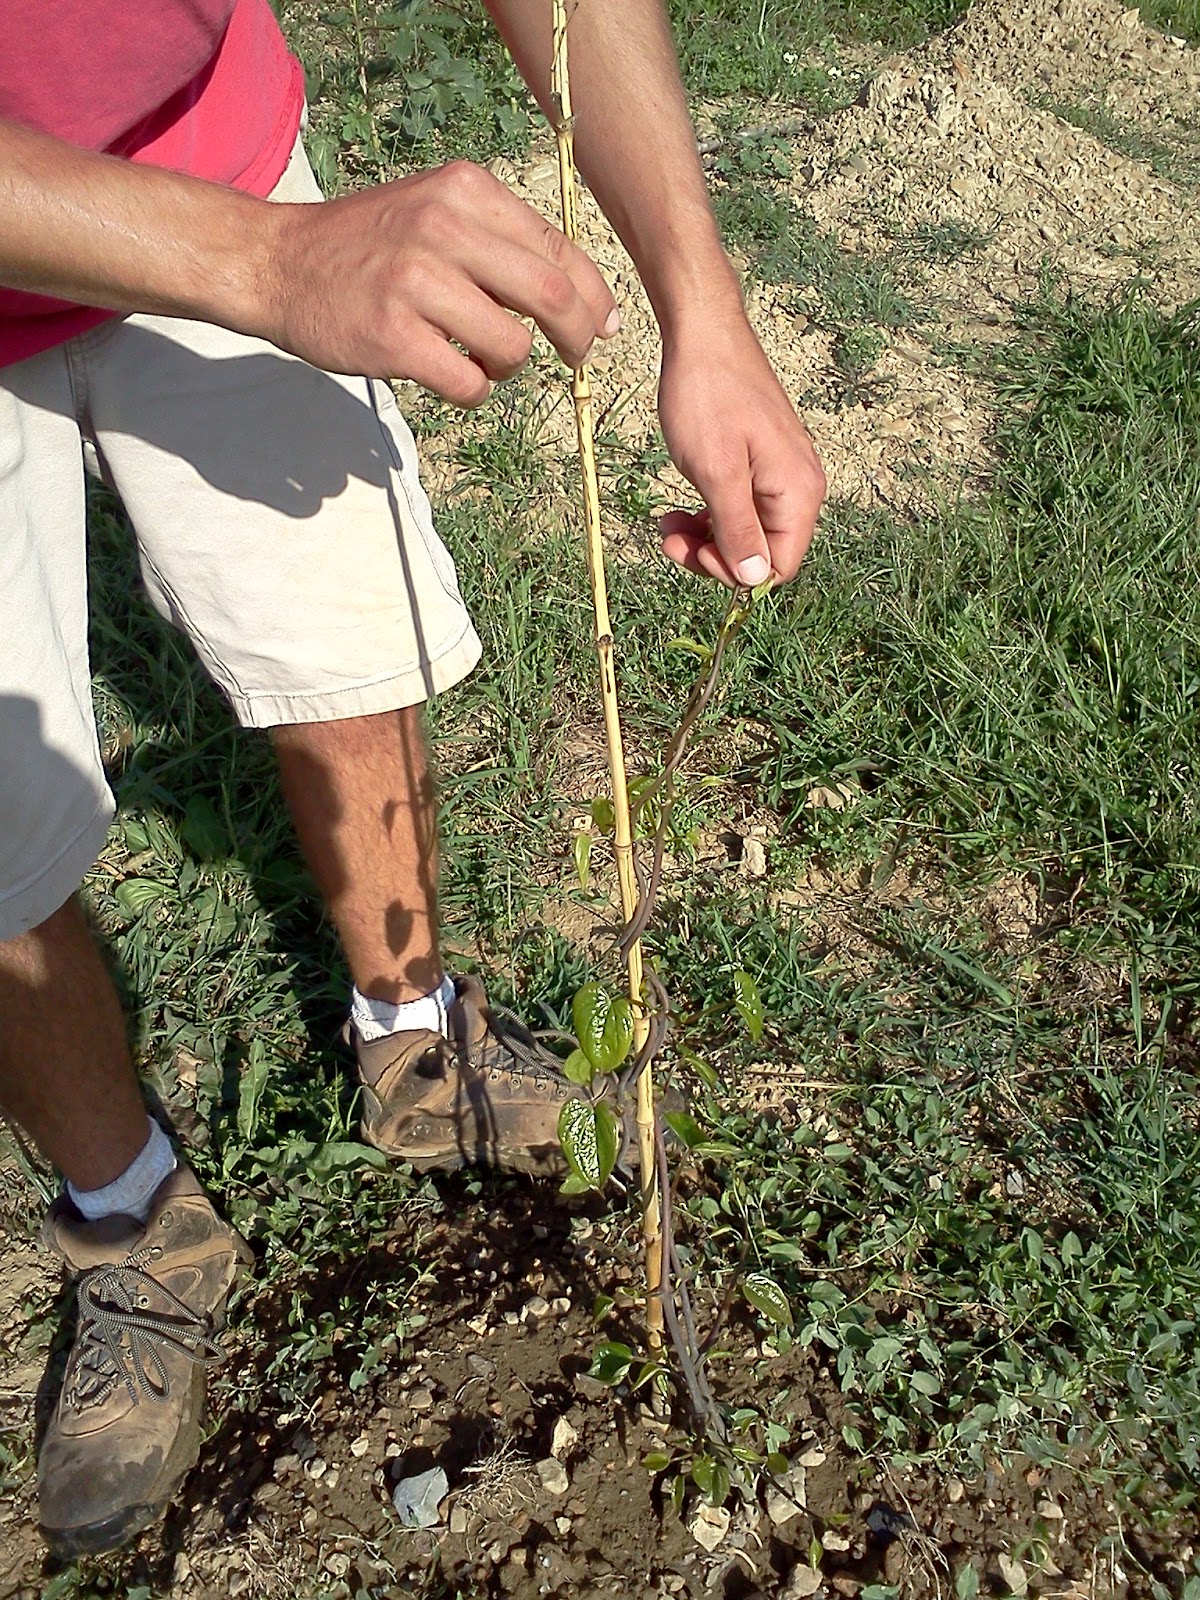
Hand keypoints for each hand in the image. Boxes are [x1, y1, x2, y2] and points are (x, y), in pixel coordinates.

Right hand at [266, 160, 617, 405]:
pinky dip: (474, 392)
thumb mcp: (437, 213)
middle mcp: (443, 227)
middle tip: (575, 357)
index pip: (559, 249)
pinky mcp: (393, 337)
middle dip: (576, 337)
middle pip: (551, 296)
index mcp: (465, 191)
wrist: (280, 263)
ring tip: (480, 359)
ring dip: (509, 366)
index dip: (595, 297)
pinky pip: (470, 384)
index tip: (604, 326)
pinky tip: (452, 376)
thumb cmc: (372, 247)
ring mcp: (416, 283)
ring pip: (512, 347)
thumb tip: (587, 304)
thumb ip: (503, 245)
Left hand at [657, 313, 824, 585]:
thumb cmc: (708, 395)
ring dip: (705, 538)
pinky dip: (708, 515)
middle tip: (668, 538)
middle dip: (713, 554)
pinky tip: (681, 509)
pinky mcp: (759, 464)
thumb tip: (753, 578)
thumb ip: (737, 529)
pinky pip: (739, 508)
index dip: (735, 572)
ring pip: (745, 533)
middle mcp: (799, 487)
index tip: (693, 553)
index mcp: (798, 493)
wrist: (703, 335)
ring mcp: (780, 474)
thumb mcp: (717, 471)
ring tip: (667, 523)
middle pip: (762, 553)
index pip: (779, 566)